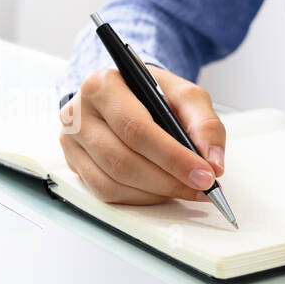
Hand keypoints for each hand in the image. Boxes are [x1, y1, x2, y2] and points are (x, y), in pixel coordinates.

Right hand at [59, 67, 224, 204]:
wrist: (126, 94)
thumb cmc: (151, 94)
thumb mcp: (184, 95)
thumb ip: (205, 124)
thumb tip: (213, 162)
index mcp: (102, 85)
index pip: (136, 129)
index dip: (173, 157)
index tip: (204, 175)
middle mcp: (78, 113)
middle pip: (122, 160)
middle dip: (168, 180)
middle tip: (201, 187)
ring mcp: (71, 141)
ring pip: (112, 182)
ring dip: (155, 193)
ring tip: (185, 189)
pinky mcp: (73, 163)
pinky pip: (105, 192)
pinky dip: (138, 198)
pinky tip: (160, 191)